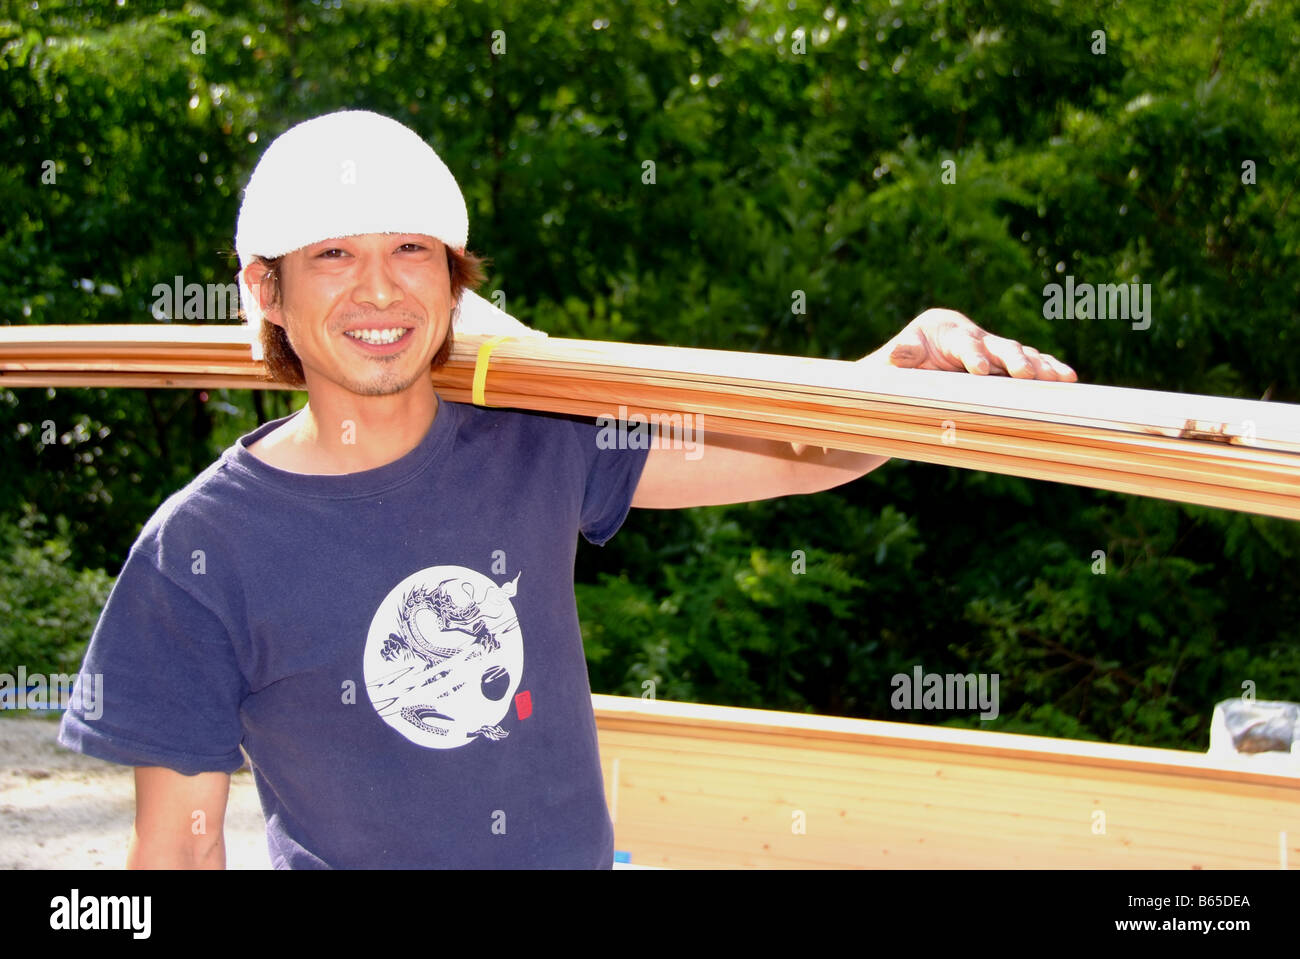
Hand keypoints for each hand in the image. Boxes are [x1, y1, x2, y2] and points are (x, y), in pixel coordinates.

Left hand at [864, 307, 1076, 380]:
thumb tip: (896, 355)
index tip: (980, 369)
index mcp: (950, 331)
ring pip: (1022, 354)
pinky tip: (1067, 378)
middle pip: (1000, 346)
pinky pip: (1031, 364)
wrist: (920, 354)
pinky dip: (1048, 369)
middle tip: (1024, 374)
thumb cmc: (908, 354)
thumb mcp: (901, 353)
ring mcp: (995, 350)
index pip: (964, 343)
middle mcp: (977, 337)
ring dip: (1040, 366)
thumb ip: (902, 353)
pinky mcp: (1006, 363)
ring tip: (1060, 377)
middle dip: (1014, 360)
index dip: (973, 355)